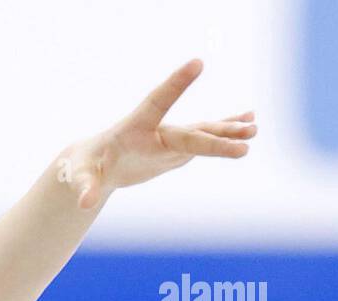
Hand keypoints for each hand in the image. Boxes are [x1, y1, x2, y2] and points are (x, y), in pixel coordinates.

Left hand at [63, 58, 256, 208]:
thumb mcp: (82, 175)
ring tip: (254, 127)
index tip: (197, 62)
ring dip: (229, 130)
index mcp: (134, 128)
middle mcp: (157, 130)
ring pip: (203, 132)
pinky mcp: (176, 149)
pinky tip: (250, 123)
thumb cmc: (85, 166)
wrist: (96, 163)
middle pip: (191, 132)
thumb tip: (84, 202)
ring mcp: (169, 139)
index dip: (176, 84)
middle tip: (247, 138)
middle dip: (218, 138)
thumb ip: (85, 186)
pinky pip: (205, 139)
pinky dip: (226, 132)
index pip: (158, 102)